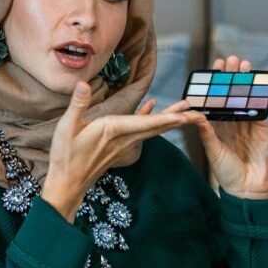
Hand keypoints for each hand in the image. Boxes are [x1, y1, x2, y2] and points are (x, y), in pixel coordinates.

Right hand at [41, 82, 202, 220]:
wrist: (67, 183)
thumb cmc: (66, 156)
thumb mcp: (67, 128)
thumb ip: (78, 105)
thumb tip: (83, 84)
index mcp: (113, 130)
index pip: (145, 124)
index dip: (166, 118)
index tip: (185, 115)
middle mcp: (124, 138)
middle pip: (158, 127)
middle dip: (179, 119)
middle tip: (200, 112)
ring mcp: (124, 143)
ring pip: (153, 129)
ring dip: (171, 119)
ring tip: (187, 110)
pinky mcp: (120, 146)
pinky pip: (141, 131)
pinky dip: (150, 119)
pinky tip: (153, 107)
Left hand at [187, 55, 267, 198]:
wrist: (247, 188)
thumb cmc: (226, 172)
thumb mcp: (213, 150)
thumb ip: (206, 133)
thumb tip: (196, 115)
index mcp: (219, 124)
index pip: (217, 98)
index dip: (217, 82)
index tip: (214, 67)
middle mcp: (233, 120)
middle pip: (233, 93)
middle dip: (232, 75)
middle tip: (229, 59)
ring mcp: (249, 123)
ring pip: (247, 97)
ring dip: (246, 81)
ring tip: (244, 64)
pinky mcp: (263, 128)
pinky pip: (261, 109)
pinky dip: (260, 97)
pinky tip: (257, 84)